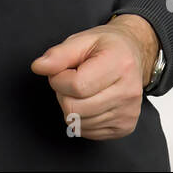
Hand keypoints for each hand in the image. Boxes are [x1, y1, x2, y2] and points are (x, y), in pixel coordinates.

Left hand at [29, 15, 158, 139]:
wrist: (134, 55)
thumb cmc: (107, 47)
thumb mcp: (82, 40)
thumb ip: (59, 54)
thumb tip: (39, 67)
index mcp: (120, 64)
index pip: (76, 86)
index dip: (59, 79)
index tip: (62, 70)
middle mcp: (128, 92)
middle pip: (74, 109)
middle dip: (63, 94)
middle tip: (71, 79)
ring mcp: (128, 113)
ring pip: (78, 122)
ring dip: (72, 106)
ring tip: (83, 89)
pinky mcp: (125, 127)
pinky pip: (87, 131)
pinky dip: (81, 118)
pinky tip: (91, 101)